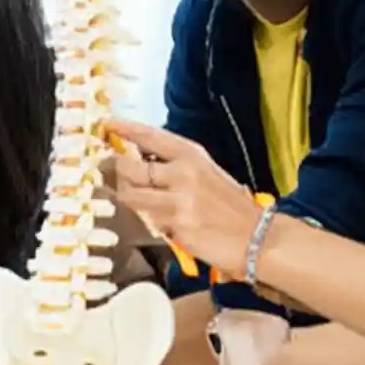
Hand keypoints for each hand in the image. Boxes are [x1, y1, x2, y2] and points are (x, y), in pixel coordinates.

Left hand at [107, 119, 264, 279]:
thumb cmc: (231, 207)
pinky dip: (151, 221)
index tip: (106, 125)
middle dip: (116, 172)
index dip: (125, 129)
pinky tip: (167, 223)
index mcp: (191, 155)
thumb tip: (140, 162)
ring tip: (144, 203)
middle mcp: (182, 173)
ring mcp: (177, 200)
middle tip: (112, 175)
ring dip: (130, 199)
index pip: (150, 136)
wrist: (258, 239)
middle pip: (129, 168)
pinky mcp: (175, 225)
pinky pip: (147, 220)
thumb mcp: (206, 174)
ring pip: (130, 196)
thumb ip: (175, 167)